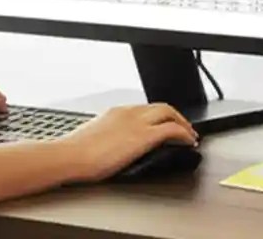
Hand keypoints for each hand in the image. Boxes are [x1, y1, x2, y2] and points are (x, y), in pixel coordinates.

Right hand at [59, 103, 197, 182]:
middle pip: (161, 106)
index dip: (160, 116)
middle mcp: (129, 112)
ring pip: (169, 113)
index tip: (165, 124)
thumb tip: (112, 144)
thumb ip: (108, 135)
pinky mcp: (144, 136)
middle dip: (176, 116)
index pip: (145, 108)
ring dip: (183, 123)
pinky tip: (188, 143)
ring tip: (190, 136)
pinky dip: (184, 134)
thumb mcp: (94, 137)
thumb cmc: (76, 152)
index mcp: (116, 112)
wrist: (72, 155)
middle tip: (184, 128)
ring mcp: (137, 122)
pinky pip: (172, 129)